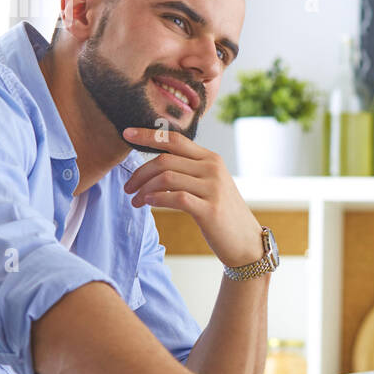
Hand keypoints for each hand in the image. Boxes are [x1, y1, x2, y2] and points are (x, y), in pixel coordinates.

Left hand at [122, 127, 262, 265]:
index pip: (175, 139)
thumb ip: (189, 170)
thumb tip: (156, 165)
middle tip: (128, 188)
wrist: (245, 240)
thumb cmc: (222, 213)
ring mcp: (213, 188)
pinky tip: (148, 203)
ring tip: (135, 201)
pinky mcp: (210, 209)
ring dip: (144, 189)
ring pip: (166, 178)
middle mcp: (213, 169)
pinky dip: (156, 199)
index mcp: (211, 159)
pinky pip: (175, 198)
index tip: (127, 133)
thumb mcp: (210, 184)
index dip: (149, 135)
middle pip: (165, 160)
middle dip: (140, 173)